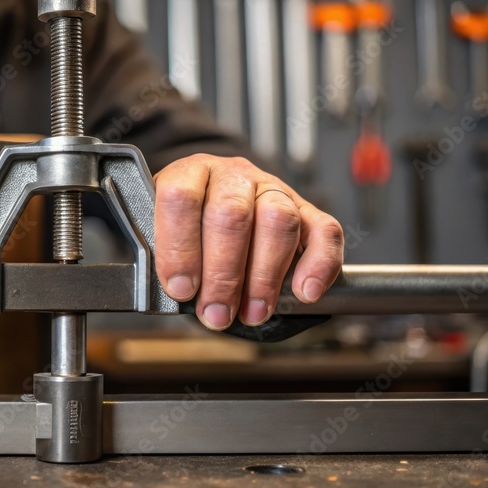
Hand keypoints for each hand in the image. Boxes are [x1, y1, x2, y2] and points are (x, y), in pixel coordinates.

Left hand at [154, 155, 343, 329]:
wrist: (216, 207)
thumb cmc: (187, 228)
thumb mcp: (162, 235)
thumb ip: (166, 257)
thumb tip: (178, 295)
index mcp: (190, 175)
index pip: (181, 198)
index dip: (180, 247)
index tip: (181, 289)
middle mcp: (232, 176)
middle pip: (232, 214)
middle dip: (223, 275)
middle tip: (216, 313)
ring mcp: (272, 189)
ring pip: (278, 220)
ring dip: (264, 277)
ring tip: (252, 312)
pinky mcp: (307, 210)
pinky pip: (324, 231)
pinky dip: (319, 265)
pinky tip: (304, 293)